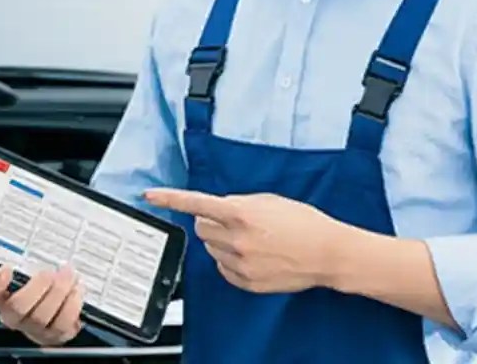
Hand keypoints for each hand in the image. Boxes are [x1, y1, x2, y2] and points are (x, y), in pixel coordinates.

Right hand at [0, 264, 83, 345]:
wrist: (60, 306)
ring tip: (68, 276)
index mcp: (1, 296)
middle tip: (50, 272)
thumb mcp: (31, 268)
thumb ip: (27, 260)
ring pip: (41, 317)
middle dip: (38, 286)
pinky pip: (62, 325)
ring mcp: (34, 329)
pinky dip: (72, 304)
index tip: (7, 268)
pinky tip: (76, 289)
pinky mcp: (54, 336)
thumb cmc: (42, 284)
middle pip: (17, 307)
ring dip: (58, 293)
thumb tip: (35, 246)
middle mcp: (14, 316)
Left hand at [144, 188, 351, 294]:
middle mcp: (237, 239)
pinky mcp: (246, 282)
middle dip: (209, 222)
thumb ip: (238, 203)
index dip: (169, 199)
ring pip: (210, 249)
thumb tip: (217, 209)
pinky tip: (253, 256)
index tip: (150, 195)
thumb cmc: (303, 222)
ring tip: (251, 240)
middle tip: (232, 222)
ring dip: (222, 242)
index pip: (196, 204)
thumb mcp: (269, 200)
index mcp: (241, 214)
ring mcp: (240, 263)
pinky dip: (230, 261)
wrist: (327, 253)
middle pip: (200, 228)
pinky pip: (222, 269)